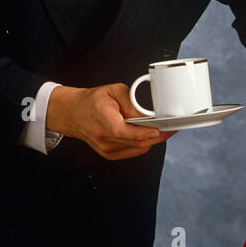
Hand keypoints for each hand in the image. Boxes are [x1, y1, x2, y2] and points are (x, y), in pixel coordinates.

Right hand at [45, 84, 173, 160]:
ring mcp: (107, 150)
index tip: (168, 127)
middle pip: (140, 143)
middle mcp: (105, 140)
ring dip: (153, 139)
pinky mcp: (110, 155)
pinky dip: (143, 143)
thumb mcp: (114, 91)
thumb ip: (133, 102)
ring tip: (161, 126)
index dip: (154, 132)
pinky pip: (135, 151)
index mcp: (105, 122)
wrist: (72, 113)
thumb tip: (149, 114)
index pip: (133, 134)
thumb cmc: (92, 101)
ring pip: (140, 148)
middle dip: (160, 135)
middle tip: (173, 126)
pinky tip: (146, 133)